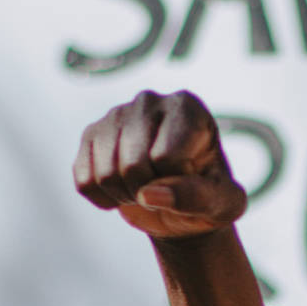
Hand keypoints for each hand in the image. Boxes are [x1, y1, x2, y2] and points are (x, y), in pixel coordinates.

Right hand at [73, 90, 247, 239]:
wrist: (182, 204)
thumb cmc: (209, 197)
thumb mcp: (222, 203)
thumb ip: (196, 197)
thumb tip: (148, 194)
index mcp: (187, 107)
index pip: (167, 156)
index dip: (178, 182)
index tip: (190, 176)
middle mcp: (149, 101)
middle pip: (133, 165)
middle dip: (149, 193)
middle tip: (164, 191)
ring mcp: (116, 115)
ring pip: (106, 174)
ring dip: (126, 197)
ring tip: (144, 190)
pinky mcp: (91, 135)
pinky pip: (84, 181)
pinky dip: (103, 198)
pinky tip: (122, 189)